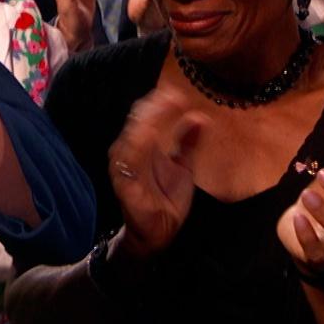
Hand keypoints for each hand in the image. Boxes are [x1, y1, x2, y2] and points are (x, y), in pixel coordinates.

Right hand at [106, 85, 207, 258]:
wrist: (157, 232)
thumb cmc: (165, 198)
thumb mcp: (183, 167)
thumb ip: (189, 143)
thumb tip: (199, 116)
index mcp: (142, 143)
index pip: (149, 116)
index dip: (162, 103)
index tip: (179, 91)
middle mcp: (129, 148)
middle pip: (140, 120)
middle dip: (156, 107)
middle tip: (174, 94)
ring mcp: (124, 164)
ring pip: (134, 135)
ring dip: (148, 120)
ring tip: (163, 106)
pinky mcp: (124, 180)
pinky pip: (130, 159)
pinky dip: (138, 143)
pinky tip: (149, 132)